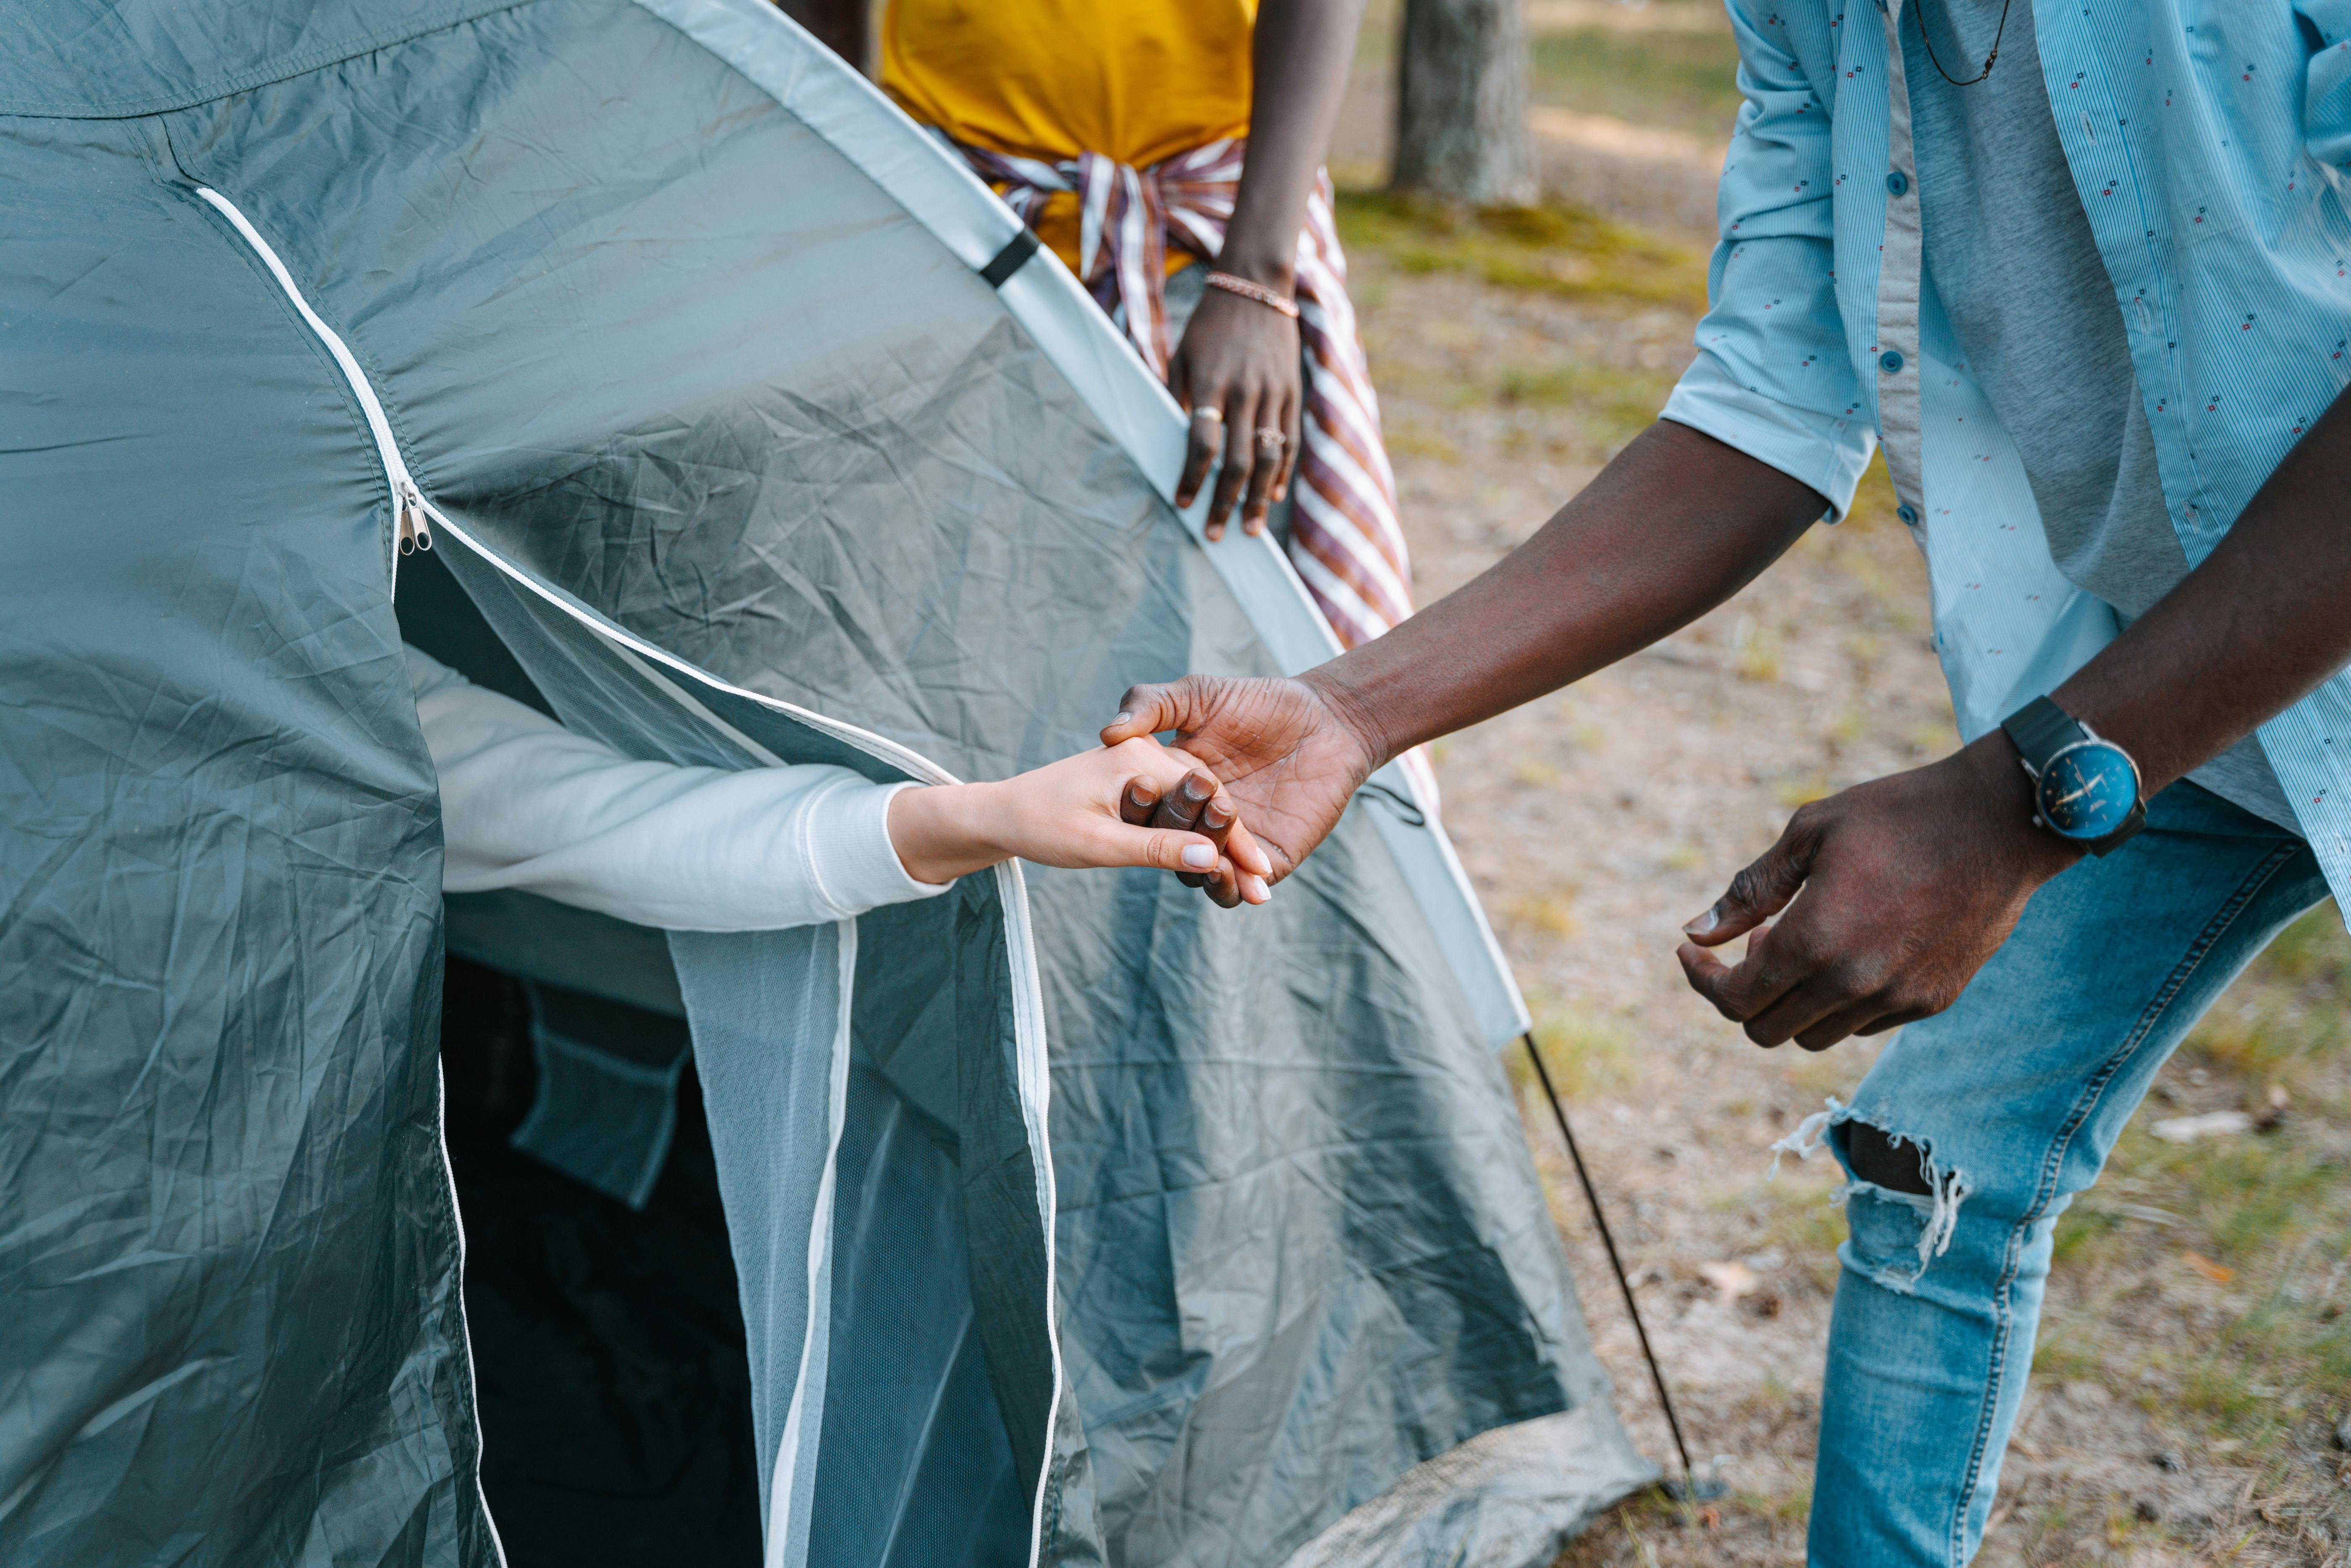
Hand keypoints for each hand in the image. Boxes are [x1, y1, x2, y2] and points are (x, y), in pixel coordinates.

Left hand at [888, 738, 1272, 899]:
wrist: (1001, 812)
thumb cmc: (1040, 825)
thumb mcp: (1097, 844)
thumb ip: (1155, 849)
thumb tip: (1211, 861)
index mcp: (1141, 759)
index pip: (1208, 802)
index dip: (1238, 843)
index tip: (1262, 879)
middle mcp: (1147, 753)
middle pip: (1210, 802)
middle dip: (1239, 845)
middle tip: (1264, 887)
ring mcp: (1144, 765)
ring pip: (1199, 804)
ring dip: (1222, 841)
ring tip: (1248, 879)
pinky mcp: (1137, 781)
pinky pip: (1180, 806)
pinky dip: (1200, 832)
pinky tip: (1214, 859)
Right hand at [1100, 672, 1380, 883]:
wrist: (1327, 720)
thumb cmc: (1260, 702)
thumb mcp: (1196, 694)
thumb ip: (1150, 704)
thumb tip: (1107, 734)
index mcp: (1175, 787)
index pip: (1143, 811)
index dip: (1137, 806)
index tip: (1139, 788)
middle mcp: (1198, 820)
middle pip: (1169, 843)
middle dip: (1176, 829)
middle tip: (1200, 797)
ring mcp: (1232, 844)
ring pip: (1199, 873)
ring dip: (1199, 866)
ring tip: (1208, 848)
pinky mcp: (1267, 861)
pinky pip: (1238, 888)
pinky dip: (1229, 888)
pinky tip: (1229, 873)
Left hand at [1169, 285, 1301, 540]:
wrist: (1256, 287)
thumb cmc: (1209, 325)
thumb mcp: (1182, 355)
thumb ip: (1176, 397)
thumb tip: (1169, 444)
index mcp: (1211, 382)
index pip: (1202, 442)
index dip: (1192, 476)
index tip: (1182, 503)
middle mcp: (1245, 391)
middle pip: (1238, 460)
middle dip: (1225, 502)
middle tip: (1214, 534)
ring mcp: (1273, 393)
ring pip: (1269, 457)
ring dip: (1259, 498)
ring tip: (1250, 528)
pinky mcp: (1292, 392)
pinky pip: (1290, 441)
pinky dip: (1283, 472)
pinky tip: (1274, 495)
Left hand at [1676, 734, 2083, 1050]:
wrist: (2003, 821)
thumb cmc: (1899, 814)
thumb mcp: (1810, 833)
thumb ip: (1749, 891)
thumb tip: (1694, 931)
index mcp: (1815, 940)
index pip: (1734, 1000)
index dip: (1702, 980)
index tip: (1692, 952)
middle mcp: (1855, 983)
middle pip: (1766, 1030)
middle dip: (1742, 995)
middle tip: (1751, 943)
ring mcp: (1898, 999)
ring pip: (1814, 1035)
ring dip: (1791, 1002)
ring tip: (1801, 944)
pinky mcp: (1932, 1001)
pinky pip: (1863, 1025)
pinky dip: (1837, 1002)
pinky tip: (1846, 952)